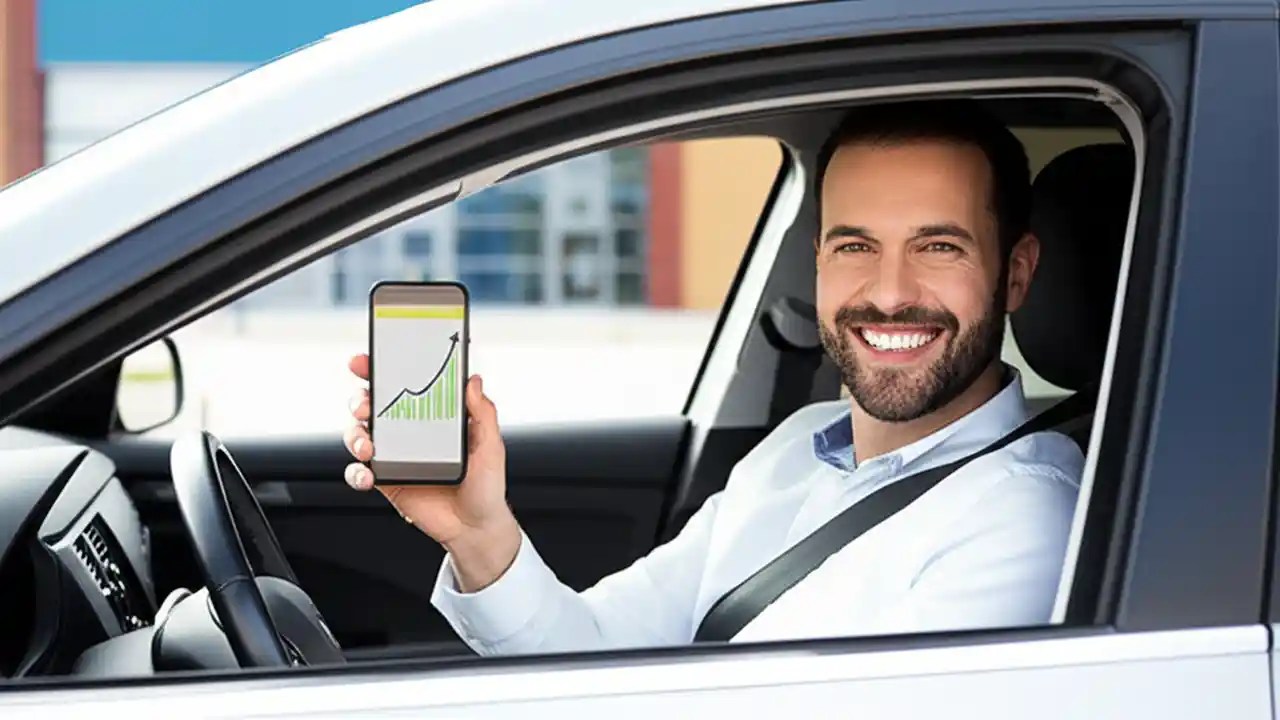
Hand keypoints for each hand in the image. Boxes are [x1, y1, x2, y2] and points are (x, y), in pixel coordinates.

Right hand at [343, 354, 519, 588]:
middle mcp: (409, 431)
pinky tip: (367, 476)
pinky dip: (356, 472)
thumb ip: (482, 413)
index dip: (381, 370)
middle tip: (365, 405)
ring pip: (359, 434)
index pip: (404, 385)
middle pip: (372, 405)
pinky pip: (358, 471)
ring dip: (355, 435)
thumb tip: (473, 381)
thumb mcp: (491, 446)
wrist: (475, 528)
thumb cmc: (486, 486)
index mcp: (433, 416)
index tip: (367, 361)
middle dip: (360, 398)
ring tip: (368, 447)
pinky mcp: (385, 480)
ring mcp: (394, 455)